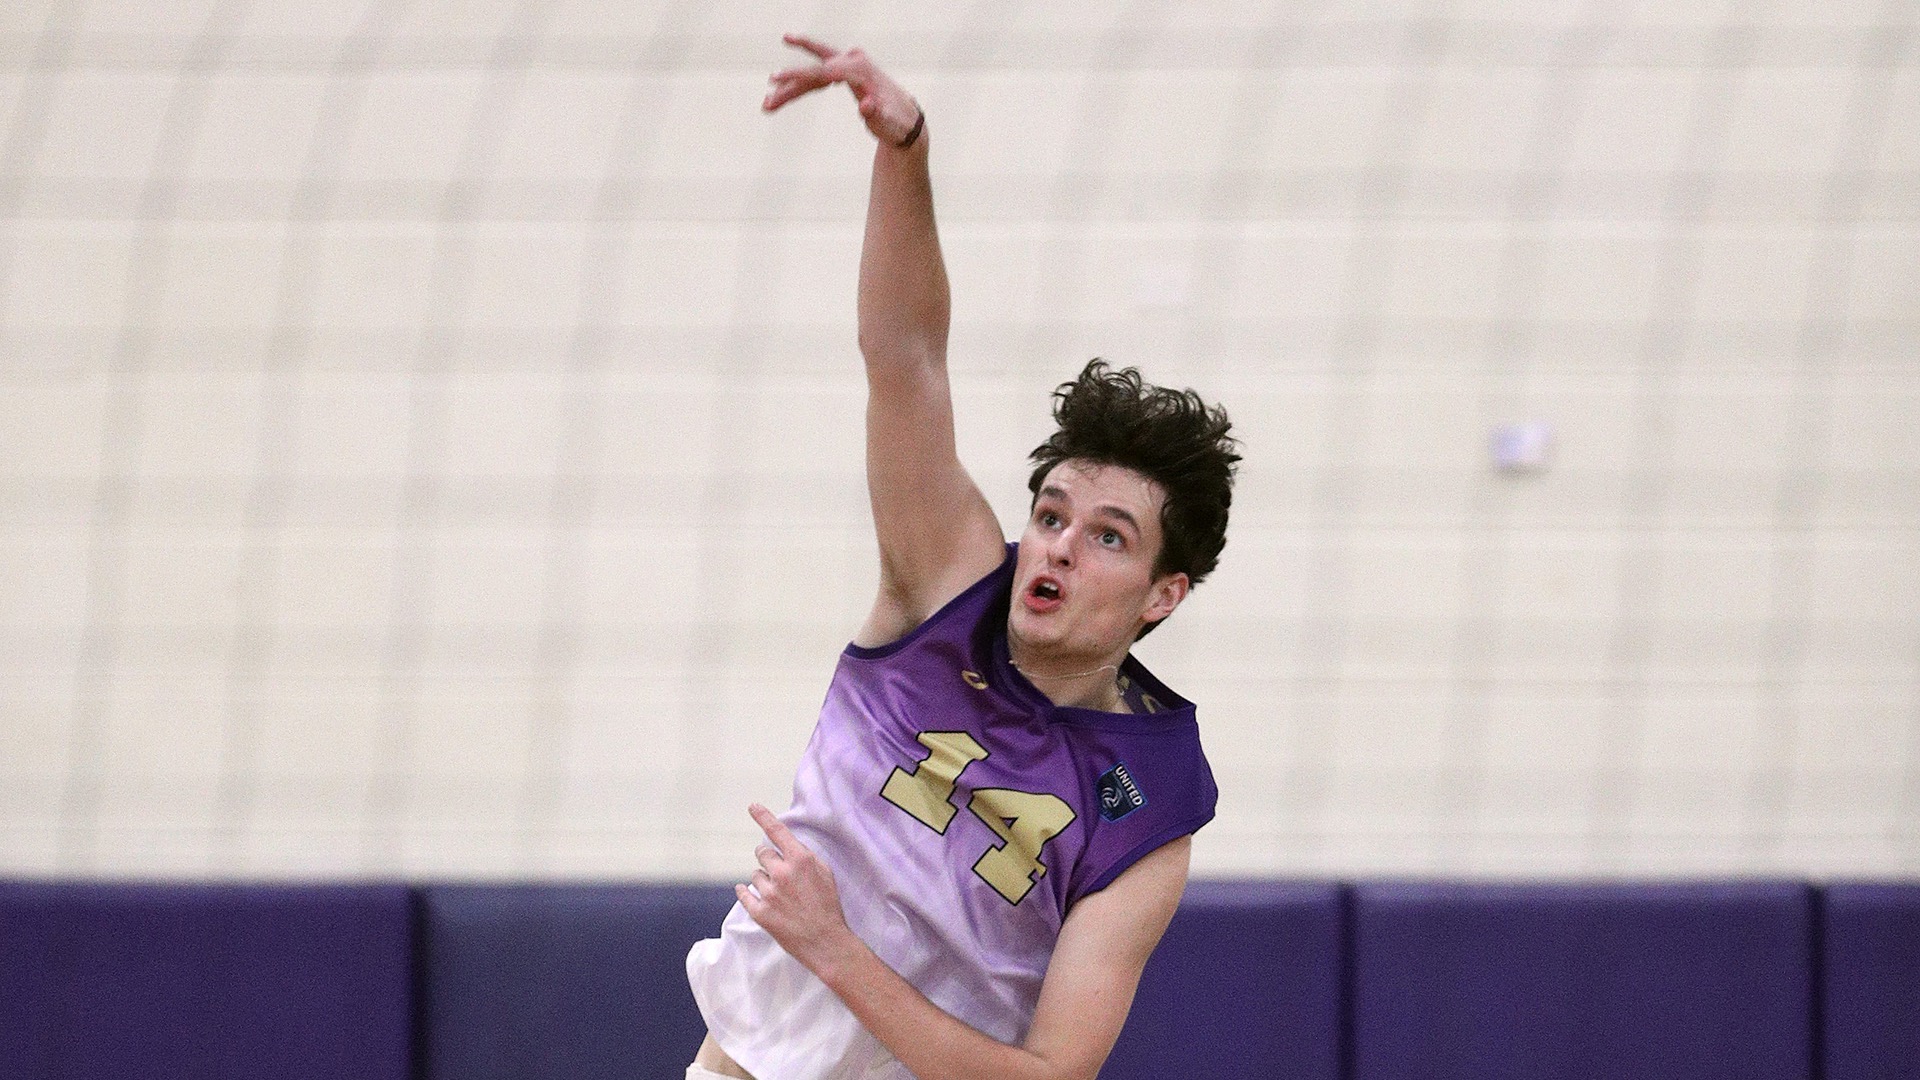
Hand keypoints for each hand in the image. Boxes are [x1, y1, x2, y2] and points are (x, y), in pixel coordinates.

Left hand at [737, 803, 860, 974]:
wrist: (826, 941)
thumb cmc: (829, 906)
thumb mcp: (825, 874)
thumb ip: (804, 857)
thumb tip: (787, 847)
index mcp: (801, 860)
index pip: (777, 831)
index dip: (763, 816)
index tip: (752, 806)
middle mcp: (782, 873)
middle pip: (762, 852)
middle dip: (768, 860)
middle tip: (780, 874)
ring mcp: (769, 893)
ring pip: (755, 874)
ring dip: (763, 881)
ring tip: (780, 896)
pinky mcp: (760, 912)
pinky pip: (744, 893)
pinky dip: (746, 892)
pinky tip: (751, 894)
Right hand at [763, 33, 921, 145]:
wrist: (906, 119)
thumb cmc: (897, 123)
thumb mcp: (889, 124)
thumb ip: (878, 115)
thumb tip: (866, 105)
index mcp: (861, 69)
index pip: (824, 70)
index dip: (799, 75)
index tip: (777, 79)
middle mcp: (853, 60)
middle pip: (814, 71)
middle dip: (790, 84)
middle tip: (767, 99)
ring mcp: (848, 64)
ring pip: (812, 74)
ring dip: (790, 88)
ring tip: (767, 105)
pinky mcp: (843, 71)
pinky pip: (816, 76)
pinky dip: (799, 85)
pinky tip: (779, 87)